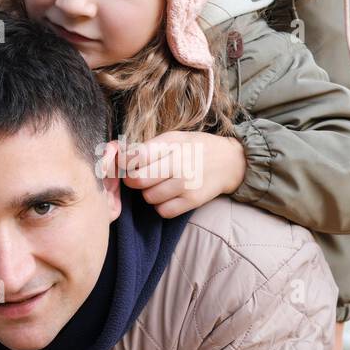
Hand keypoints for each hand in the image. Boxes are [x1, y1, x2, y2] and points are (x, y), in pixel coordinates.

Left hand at [106, 131, 246, 217]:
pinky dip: (161, 206)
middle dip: (133, 180)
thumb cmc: (196, 148)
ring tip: (158, 185)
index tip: (127, 165)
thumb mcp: (174, 138)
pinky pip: (163, 211)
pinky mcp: (192, 201)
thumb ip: (149, 147)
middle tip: (139, 177)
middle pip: (138, 180)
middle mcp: (178, 163)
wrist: (229, 162)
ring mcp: (186, 184)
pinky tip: (167, 196)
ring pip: (148, 197)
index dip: (125, 163)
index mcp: (171, 144)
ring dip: (149, 193)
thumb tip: (120, 157)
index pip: (135, 156)